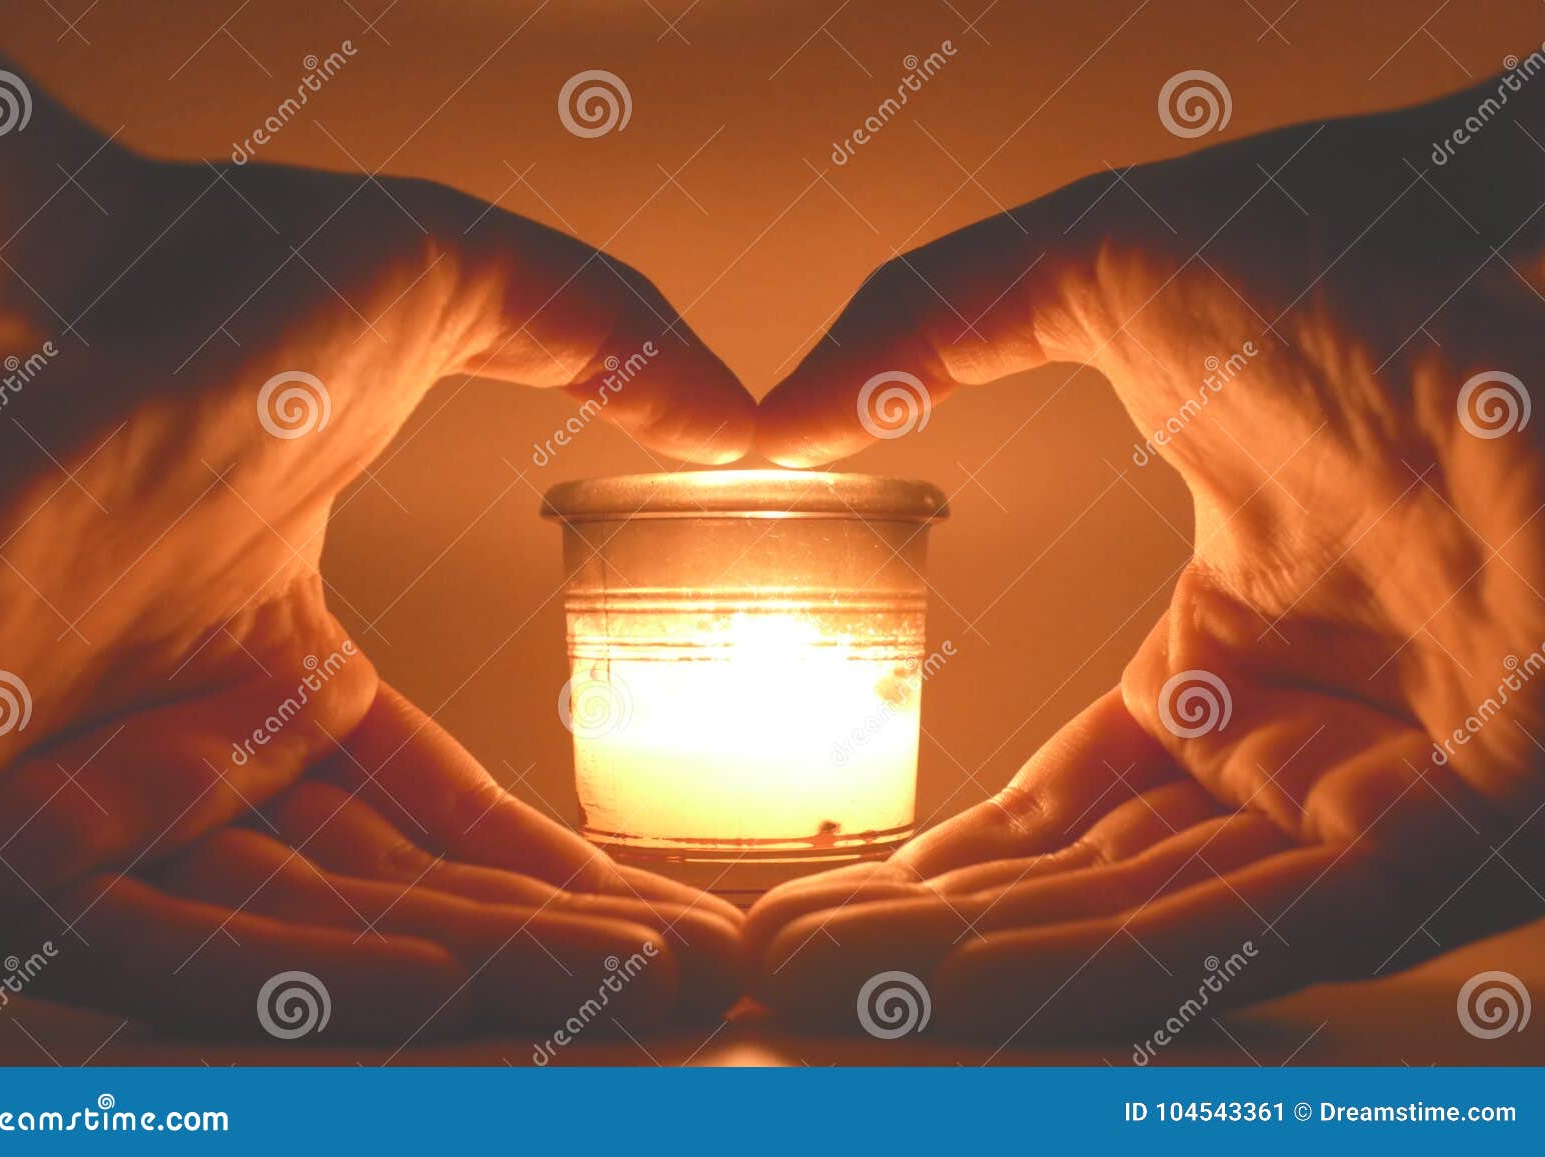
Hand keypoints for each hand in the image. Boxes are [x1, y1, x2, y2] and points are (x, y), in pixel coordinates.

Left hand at [0, 23, 747, 1038]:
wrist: (18, 269)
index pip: (423, 801)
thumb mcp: (446, 280)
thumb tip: (750, 416)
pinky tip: (445, 987)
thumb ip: (603, 333)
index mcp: (258, 647)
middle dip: (541, 937)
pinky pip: (152, 939)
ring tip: (621, 985)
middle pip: (380, 884)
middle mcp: (171, 736)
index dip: (545, 864)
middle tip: (691, 970)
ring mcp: (76, 787)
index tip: (662, 904)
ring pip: (286, 930)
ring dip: (460, 970)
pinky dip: (298, 976)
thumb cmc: (197, 263)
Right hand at [745, 73, 1544, 1038]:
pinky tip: (968, 977)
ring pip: (1163, 923)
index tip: (826, 878)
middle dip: (933, 927)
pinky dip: (1107, 962)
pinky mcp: (1459, 840)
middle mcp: (1318, 743)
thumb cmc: (1361, 255)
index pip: (1077, 798)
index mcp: (1247, 645)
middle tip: (781, 953)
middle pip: (1097, 878)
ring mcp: (1391, 797)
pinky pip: (1263, 931)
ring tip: (825, 977)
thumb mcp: (1100, 270)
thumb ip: (931, 326)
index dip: (948, 850)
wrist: (1522, 264)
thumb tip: (776, 410)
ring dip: (991, 963)